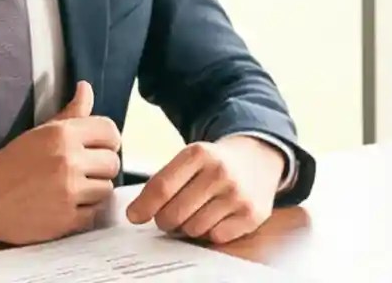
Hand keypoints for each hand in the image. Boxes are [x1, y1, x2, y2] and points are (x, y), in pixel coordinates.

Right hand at [0, 81, 120, 243]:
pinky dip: (84, 212)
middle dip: (100, 167)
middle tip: (82, 171)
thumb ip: (71, 112)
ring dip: (93, 191)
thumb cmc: (12, 163)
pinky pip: (94, 213)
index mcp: (62, 135)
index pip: (110, 131)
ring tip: (71, 189)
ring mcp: (68, 191)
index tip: (98, 149)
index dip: (108, 141)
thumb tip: (86, 87)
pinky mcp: (66, 219)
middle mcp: (68, 161)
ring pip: (106, 188)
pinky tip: (66, 205)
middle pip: (112, 162)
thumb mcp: (40, 132)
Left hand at [125, 137, 283, 244]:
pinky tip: (216, 216)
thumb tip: (135, 215)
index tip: (134, 216)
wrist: (258, 158)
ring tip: (196, 212)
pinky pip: (215, 237)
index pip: (161, 187)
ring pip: (192, 229)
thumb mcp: (190, 158)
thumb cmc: (213, 163)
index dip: (143, 206)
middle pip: (173, 214)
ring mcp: (238, 194)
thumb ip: (163, 182)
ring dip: (188, 226)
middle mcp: (221, 172)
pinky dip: (210, 232)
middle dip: (165, 219)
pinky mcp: (252, 214)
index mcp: (199, 153)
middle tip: (170, 214)